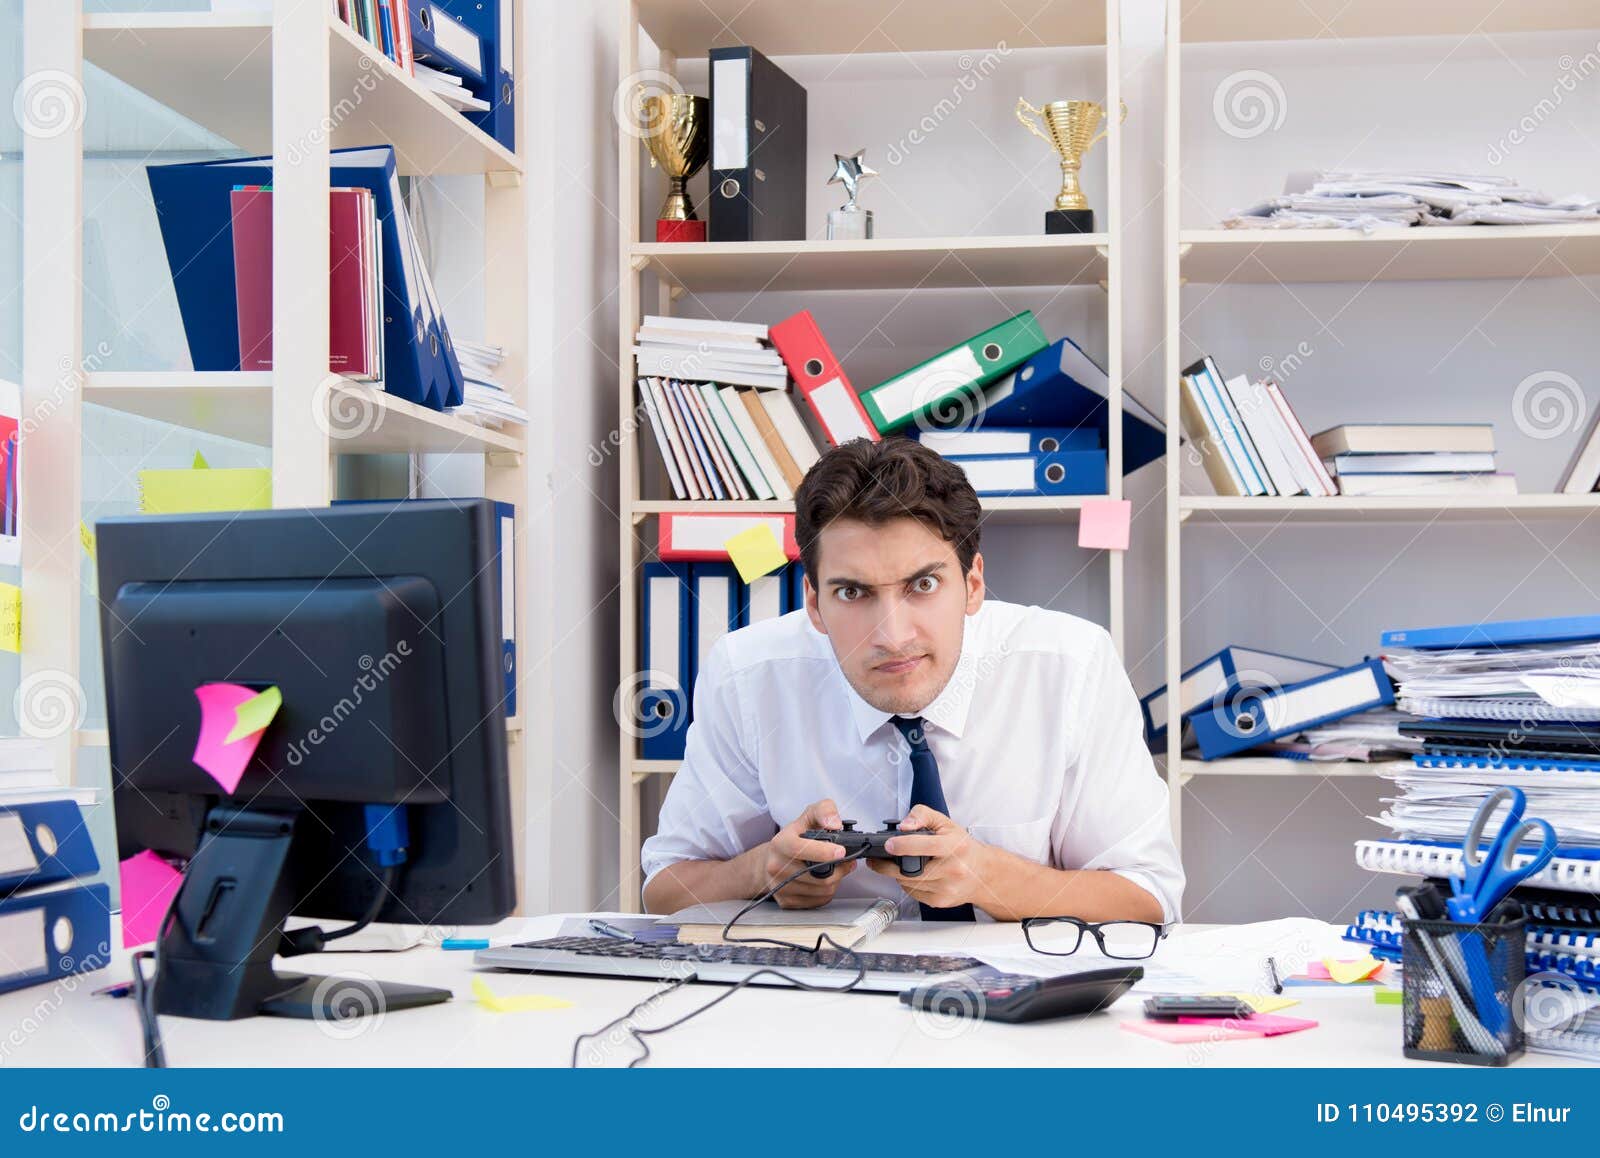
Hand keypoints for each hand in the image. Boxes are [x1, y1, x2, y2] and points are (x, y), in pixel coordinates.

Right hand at [756, 798, 856, 908]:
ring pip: (822, 890)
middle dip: (839, 868)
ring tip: (834, 869)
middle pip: (818, 876)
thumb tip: (835, 823)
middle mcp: (776, 867)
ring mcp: (780, 887)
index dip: (823, 852)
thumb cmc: (795, 837)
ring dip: (836, 880)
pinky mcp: (786, 902)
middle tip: (845, 860)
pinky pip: (819, 901)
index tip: (841, 851)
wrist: (773, 859)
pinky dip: (827, 892)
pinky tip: (823, 880)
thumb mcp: (809, 816)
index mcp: (780, 843)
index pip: (800, 849)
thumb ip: (824, 811)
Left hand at [869, 806, 995, 910]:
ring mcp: (947, 888)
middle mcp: (953, 869)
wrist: (982, 873)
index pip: (925, 845)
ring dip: (897, 874)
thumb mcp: (945, 823)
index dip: (903, 845)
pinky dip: (907, 884)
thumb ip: (922, 815)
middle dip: (887, 865)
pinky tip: (913, 875)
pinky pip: (913, 893)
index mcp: (955, 847)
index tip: (888, 844)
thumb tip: (904, 826)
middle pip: (910, 871)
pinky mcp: (940, 901)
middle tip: (876, 859)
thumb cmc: (962, 847)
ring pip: (908, 883)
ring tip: (898, 864)